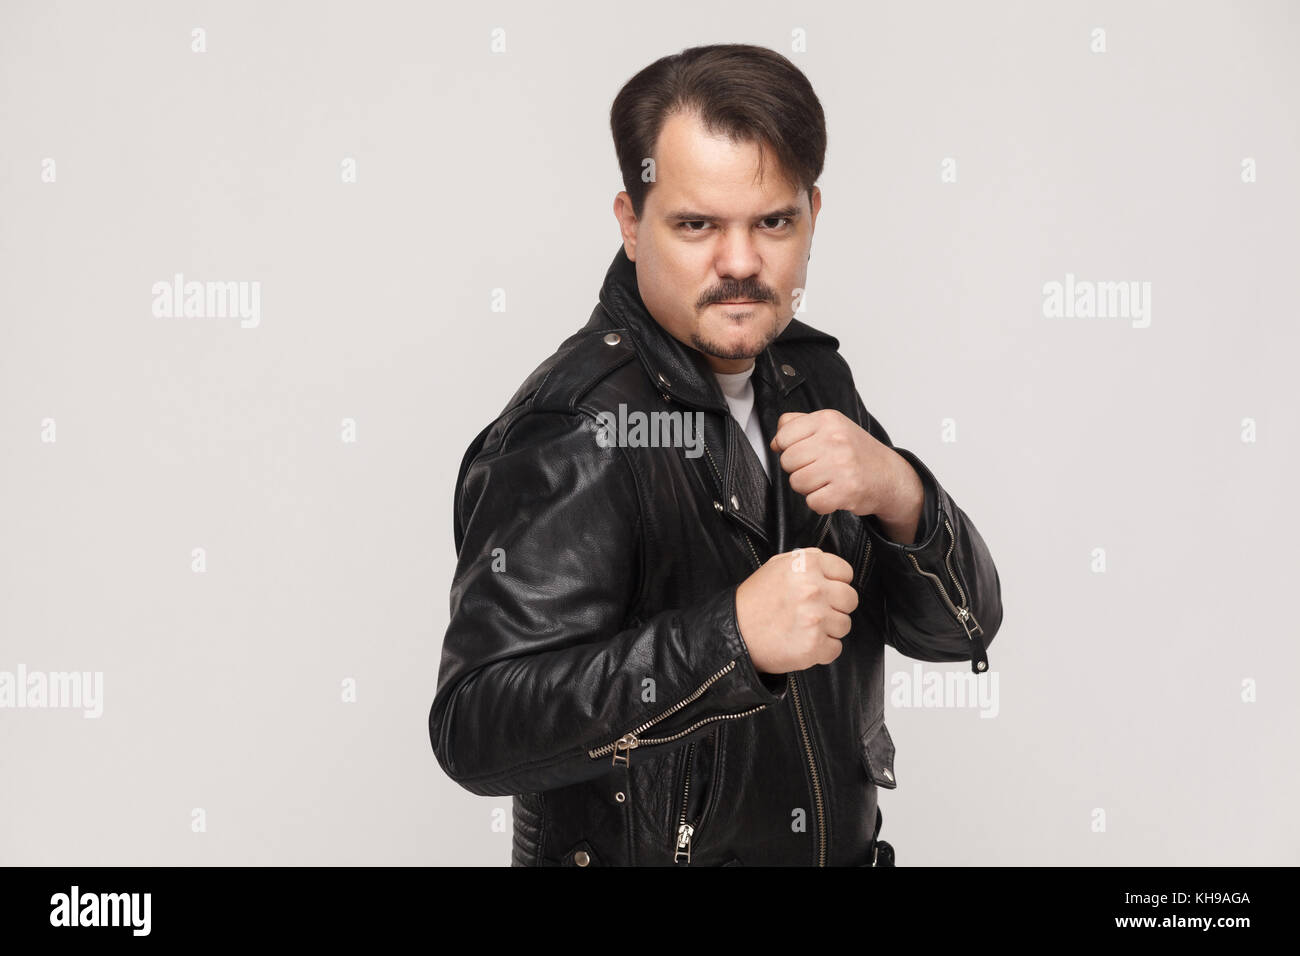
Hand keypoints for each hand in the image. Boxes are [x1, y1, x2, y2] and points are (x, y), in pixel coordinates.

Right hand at [735, 547, 858, 672]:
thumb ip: (808, 560)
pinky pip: (835, 649)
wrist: (733, 632)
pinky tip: (803, 642)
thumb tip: (833, 567)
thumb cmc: (755, 600)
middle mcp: (813, 589)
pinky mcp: (813, 645)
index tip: (824, 591)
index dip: (836, 583)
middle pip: (850, 599)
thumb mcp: (776, 566)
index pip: (846, 572)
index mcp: (807, 565)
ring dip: (828, 629)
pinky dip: (822, 650)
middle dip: (835, 607)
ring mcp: (815, 618)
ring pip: (845, 625)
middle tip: (814, 612)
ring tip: (804, 628)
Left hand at [769, 409, 922, 540]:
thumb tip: (774, 442)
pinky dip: (820, 503)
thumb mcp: (830, 427)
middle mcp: (836, 439)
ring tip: (826, 481)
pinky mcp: (846, 490)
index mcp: (828, 420)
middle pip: (787, 461)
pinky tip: (833, 493)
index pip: (784, 435)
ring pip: (796, 482)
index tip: (804, 452)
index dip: (788, 448)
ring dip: (808, 487)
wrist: (889, 475)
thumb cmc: (855, 452)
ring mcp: (842, 465)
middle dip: (798, 469)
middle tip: (818, 469)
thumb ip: (798, 425)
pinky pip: (812, 502)